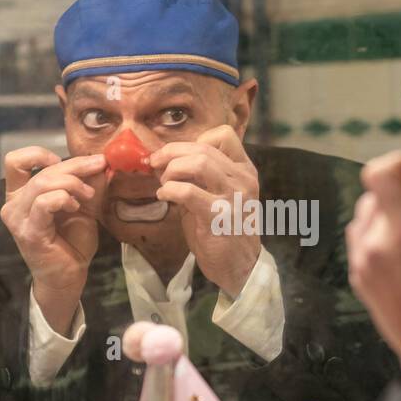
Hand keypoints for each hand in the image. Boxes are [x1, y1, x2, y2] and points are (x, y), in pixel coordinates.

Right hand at [0, 147, 107, 334]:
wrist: (70, 276)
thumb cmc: (71, 243)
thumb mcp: (84, 206)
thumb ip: (89, 184)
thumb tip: (102, 161)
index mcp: (20, 194)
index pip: (16, 160)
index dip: (39, 153)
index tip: (65, 161)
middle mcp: (13, 204)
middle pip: (41, 171)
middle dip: (75, 166)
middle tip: (99, 169)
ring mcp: (18, 219)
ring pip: (42, 184)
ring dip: (72, 184)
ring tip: (88, 196)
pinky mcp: (29, 232)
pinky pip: (44, 203)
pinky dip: (64, 199)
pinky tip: (76, 208)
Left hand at [150, 126, 261, 297]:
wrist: (238, 266)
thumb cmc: (223, 230)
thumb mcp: (217, 195)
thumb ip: (199, 176)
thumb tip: (165, 159)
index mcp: (244, 170)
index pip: (224, 135)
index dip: (194, 140)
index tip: (176, 155)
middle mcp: (242, 179)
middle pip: (203, 147)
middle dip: (172, 153)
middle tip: (156, 166)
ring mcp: (233, 196)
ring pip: (198, 163)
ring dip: (172, 170)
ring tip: (164, 184)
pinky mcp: (219, 215)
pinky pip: (188, 192)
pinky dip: (169, 190)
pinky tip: (164, 197)